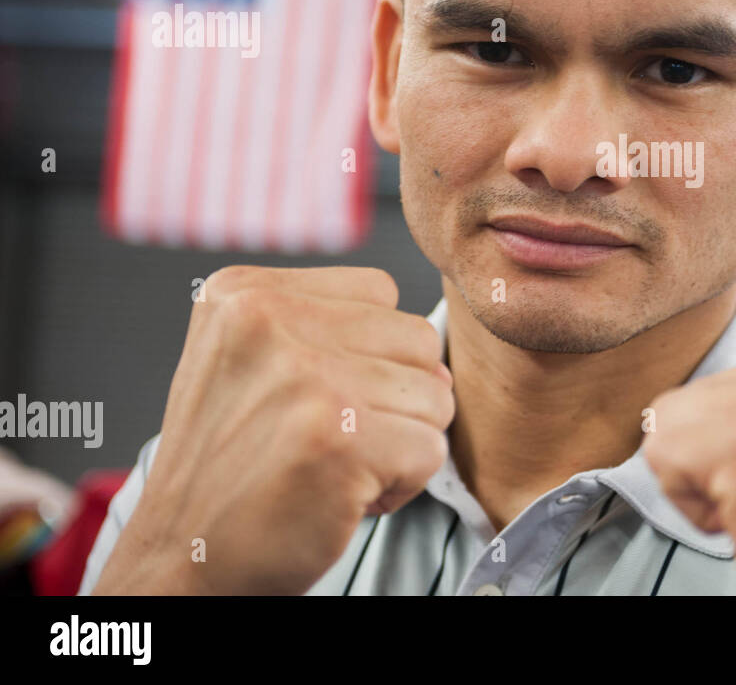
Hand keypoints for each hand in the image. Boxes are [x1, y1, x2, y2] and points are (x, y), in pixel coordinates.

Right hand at [92, 266, 453, 594]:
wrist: (178, 563)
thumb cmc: (229, 470)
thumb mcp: (252, 365)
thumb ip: (335, 335)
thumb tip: (438, 360)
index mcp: (243, 292)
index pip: (380, 293)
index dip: (370, 355)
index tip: (315, 401)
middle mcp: (268, 321)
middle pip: (416, 339)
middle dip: (395, 400)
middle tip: (330, 441)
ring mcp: (305, 378)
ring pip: (434, 394)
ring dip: (400, 443)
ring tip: (333, 468)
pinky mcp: (340, 438)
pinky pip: (431, 449)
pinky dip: (403, 485)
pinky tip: (344, 498)